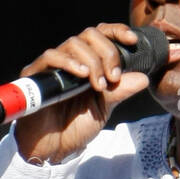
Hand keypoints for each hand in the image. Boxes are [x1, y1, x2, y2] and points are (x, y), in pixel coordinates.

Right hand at [13, 22, 152, 164]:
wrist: (54, 147)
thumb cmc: (76, 126)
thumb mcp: (104, 107)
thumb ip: (120, 91)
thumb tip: (143, 78)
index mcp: (88, 63)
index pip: (101, 35)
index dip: (117, 31)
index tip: (132, 40)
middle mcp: (71, 59)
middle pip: (90, 35)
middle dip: (107, 53)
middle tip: (113, 77)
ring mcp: (53, 65)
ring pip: (73, 43)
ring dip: (92, 61)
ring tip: (99, 85)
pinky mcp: (36, 73)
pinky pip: (51, 57)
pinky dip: (69, 62)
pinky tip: (82, 74)